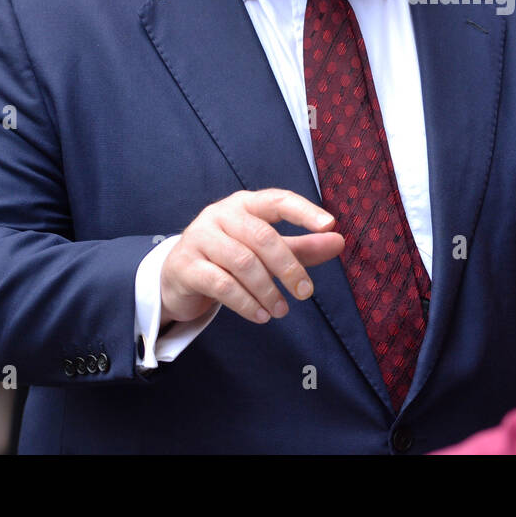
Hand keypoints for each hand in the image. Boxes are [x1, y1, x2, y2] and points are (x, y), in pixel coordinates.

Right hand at [160, 189, 344, 324]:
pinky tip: (261, 316)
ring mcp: (199, 238)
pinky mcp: (185, 266)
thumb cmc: (229, 258)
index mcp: (245, 204)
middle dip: (288, 267)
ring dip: (268, 290)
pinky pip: (221, 284)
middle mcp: (220, 214)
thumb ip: (302, 246)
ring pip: (242, 262)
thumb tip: (339, 241)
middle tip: (306, 293)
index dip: (304, 211)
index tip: (329, 225)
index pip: (277, 200)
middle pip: (262, 236)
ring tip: (282, 310)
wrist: (177, 277)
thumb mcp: (266, 250)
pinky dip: (245, 302)